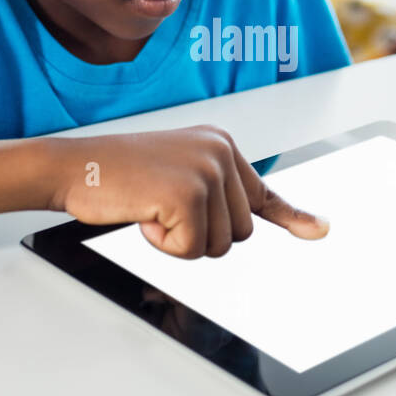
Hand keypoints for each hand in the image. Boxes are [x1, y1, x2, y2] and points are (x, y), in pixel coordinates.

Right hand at [44, 125, 329, 258]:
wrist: (73, 167)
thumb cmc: (117, 177)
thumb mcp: (175, 174)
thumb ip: (215, 194)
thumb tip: (250, 224)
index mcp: (221, 145)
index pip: (263, 192)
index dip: (293, 217)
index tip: (321, 230)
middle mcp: (221, 152)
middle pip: (239, 233)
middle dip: (199, 236)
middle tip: (160, 211)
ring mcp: (208, 171)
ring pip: (219, 245)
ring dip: (180, 241)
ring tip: (150, 209)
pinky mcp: (190, 194)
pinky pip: (191, 250)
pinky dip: (164, 245)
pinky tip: (143, 215)